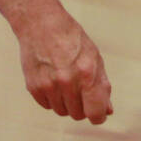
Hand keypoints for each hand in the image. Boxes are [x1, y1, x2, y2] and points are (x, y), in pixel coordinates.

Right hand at [17, 8, 112, 123]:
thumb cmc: (71, 39)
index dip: (98, 116)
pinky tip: (53, 80)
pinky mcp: (33, 87)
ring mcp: (48, 85)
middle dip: (82, 106)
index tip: (98, 114)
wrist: (41, 24)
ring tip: (65, 81)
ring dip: (66, 102)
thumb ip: (102, 85)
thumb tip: (107, 110)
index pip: (95, 112)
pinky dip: (52, 98)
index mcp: (87, 73)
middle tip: (80, 89)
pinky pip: (47, 105)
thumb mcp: (94, 57)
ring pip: (62, 111)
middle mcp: (67, 81)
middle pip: (77, 114)